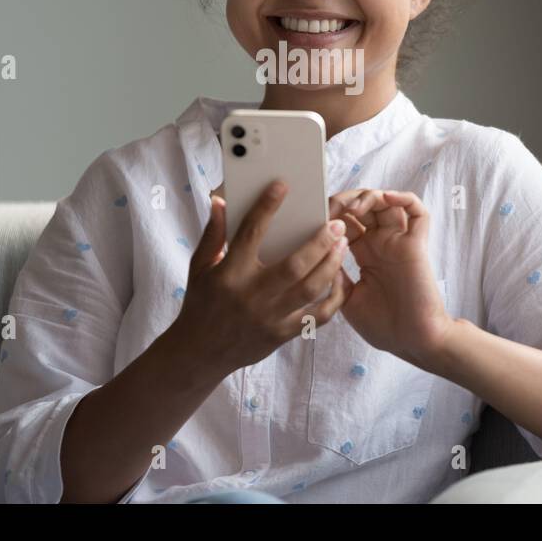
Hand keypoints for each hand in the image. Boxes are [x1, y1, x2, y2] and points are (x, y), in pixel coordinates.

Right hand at [172, 181, 352, 375]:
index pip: (250, 233)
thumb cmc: (200, 304)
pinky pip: (317, 317)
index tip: (282, 187)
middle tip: (336, 224)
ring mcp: (269, 317)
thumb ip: (213, 234)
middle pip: (294, 265)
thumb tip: (219, 201)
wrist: (199, 353)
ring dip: (331, 265)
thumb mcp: (199, 267)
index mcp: (229, 273)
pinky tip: (341, 280)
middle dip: (319, 242)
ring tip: (342, 245)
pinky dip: (334, 299)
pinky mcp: (281, 335)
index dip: (266, 207)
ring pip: (310, 289)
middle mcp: (251, 295)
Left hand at [331, 188, 454, 368]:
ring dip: (369, 197)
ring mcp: (399, 242)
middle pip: (365, 207)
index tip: (314, 217)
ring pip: (387, 202)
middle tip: (330, 206)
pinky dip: (403, 198)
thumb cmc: (383, 326)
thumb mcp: (347, 299)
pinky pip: (417, 212)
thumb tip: (319, 251)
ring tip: (353, 208)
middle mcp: (381, 244)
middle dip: (346, 201)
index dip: (331, 215)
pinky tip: (385, 199)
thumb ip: (335, 274)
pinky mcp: (417, 244)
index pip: (346, 221)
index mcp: (364, 254)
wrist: (412, 342)